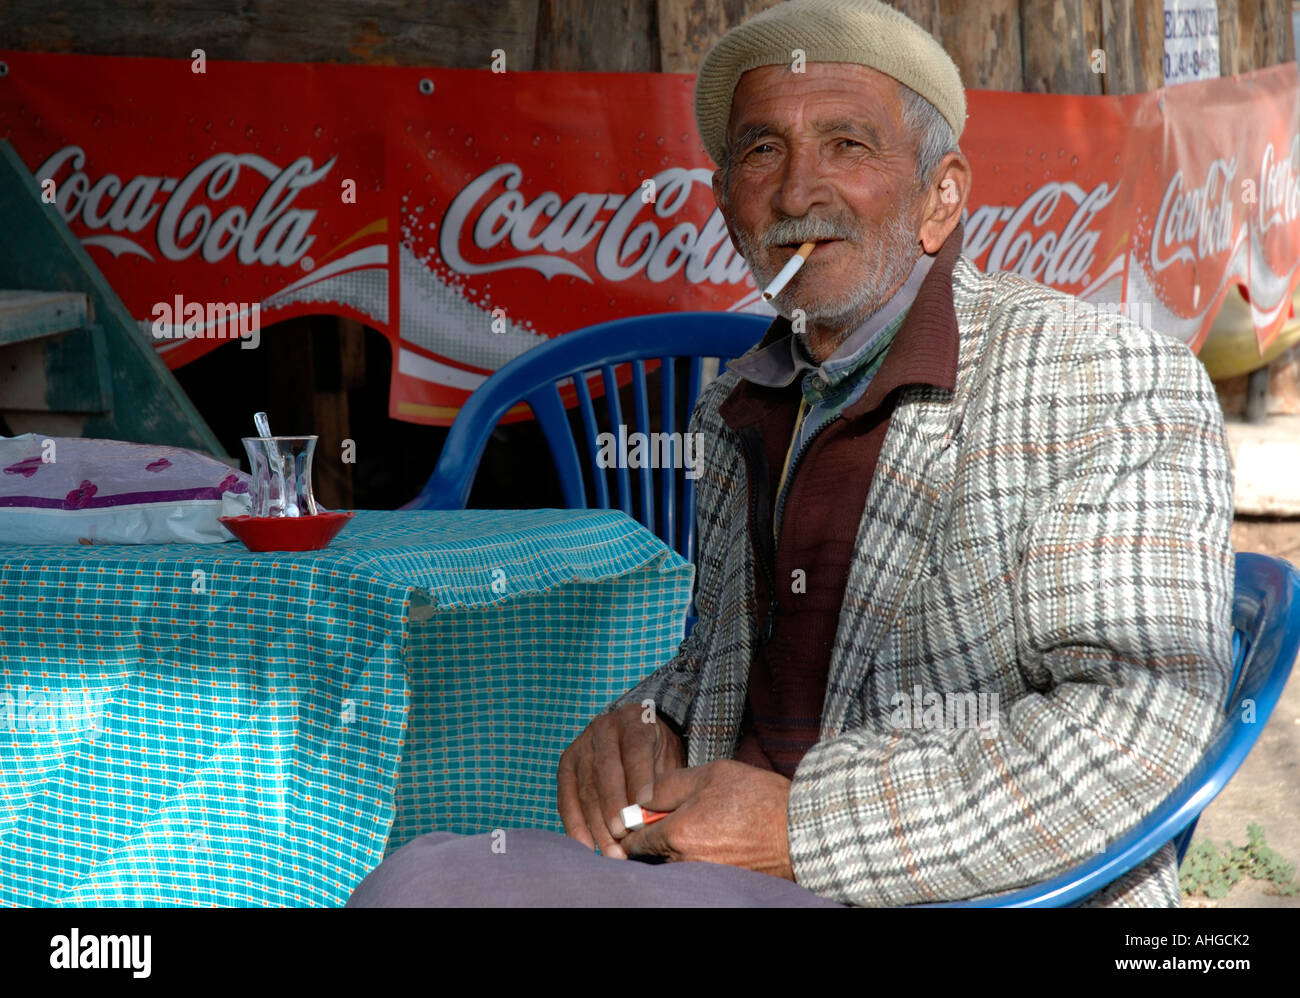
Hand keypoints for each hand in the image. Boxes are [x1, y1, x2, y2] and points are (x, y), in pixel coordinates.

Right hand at [557, 701, 684, 858]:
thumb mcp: (668, 756)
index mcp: (635, 721)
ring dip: (597, 824)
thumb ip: (664, 783)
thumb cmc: (656, 751)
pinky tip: (587, 847)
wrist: (634, 730)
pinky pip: (567, 798)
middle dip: (614, 807)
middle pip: (606, 771)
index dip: (639, 780)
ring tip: (612, 851)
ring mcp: (582, 746)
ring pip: (586, 788)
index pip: (636, 750)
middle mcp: (604, 729)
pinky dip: (576, 826)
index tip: (645, 809)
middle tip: (624, 836)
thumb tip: (661, 821)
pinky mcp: (566, 764)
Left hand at [619, 759, 793, 879]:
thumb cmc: (758, 798)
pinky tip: (718, 839)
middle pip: (654, 854)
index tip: (639, 817)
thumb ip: (668, 785)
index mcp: (677, 834)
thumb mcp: (711, 774)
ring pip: (675, 862)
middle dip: (657, 836)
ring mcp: (703, 876)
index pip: (634, 842)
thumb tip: (641, 797)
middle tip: (675, 815)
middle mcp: (685, 862)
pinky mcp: (721, 882)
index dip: (633, 827)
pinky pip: (696, 869)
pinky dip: (699, 856)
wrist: (801, 831)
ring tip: (703, 825)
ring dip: (679, 846)